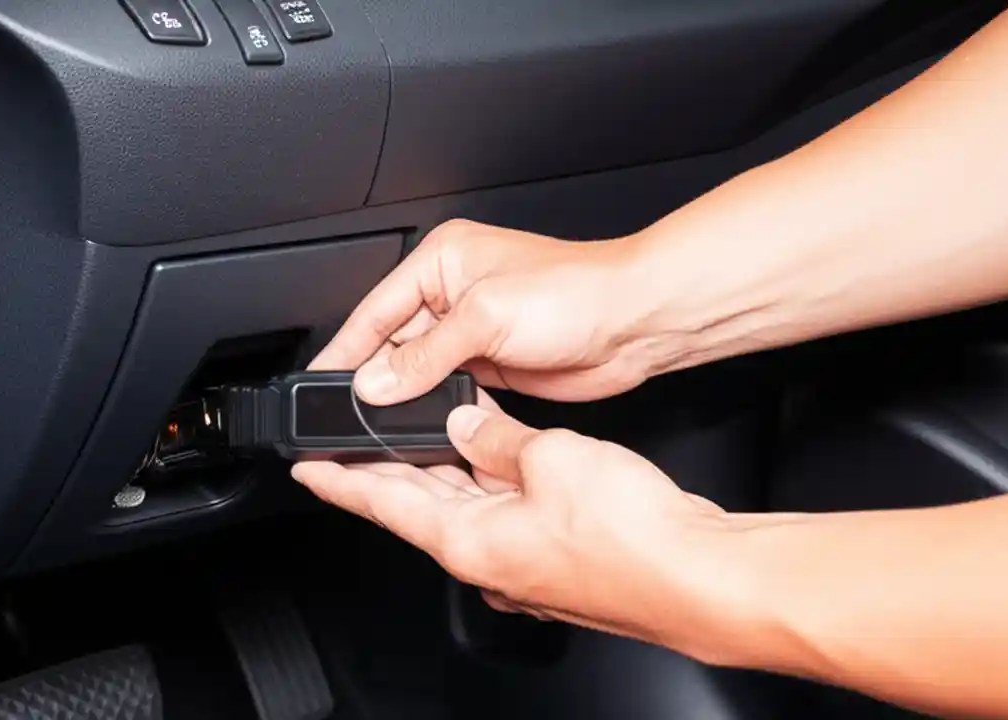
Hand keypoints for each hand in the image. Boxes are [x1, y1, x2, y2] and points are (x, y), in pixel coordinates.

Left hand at [291, 404, 742, 660]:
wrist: (701, 578)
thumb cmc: (634, 539)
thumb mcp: (552, 460)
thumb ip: (498, 438)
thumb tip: (468, 423)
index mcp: (467, 541)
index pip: (381, 504)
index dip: (339, 481)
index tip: (305, 467)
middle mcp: (487, 559)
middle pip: (417, 504)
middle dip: (383, 468)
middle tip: (350, 439)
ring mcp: (521, 563)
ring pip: (463, 505)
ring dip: (439, 467)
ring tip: (416, 430)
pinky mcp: (554, 556)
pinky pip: (503, 510)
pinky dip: (488, 478)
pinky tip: (492, 449)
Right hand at [309, 219, 670, 403]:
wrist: (634, 321)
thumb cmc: (576, 293)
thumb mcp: (486, 318)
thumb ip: (425, 355)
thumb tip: (376, 381)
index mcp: (441, 261)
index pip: (375, 309)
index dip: (345, 349)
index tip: (319, 381)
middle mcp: (452, 294)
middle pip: (392, 343)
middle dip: (373, 378)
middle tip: (345, 415)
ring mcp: (471, 332)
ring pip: (417, 371)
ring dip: (403, 397)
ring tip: (378, 426)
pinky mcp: (491, 365)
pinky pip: (445, 390)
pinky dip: (431, 409)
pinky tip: (420, 427)